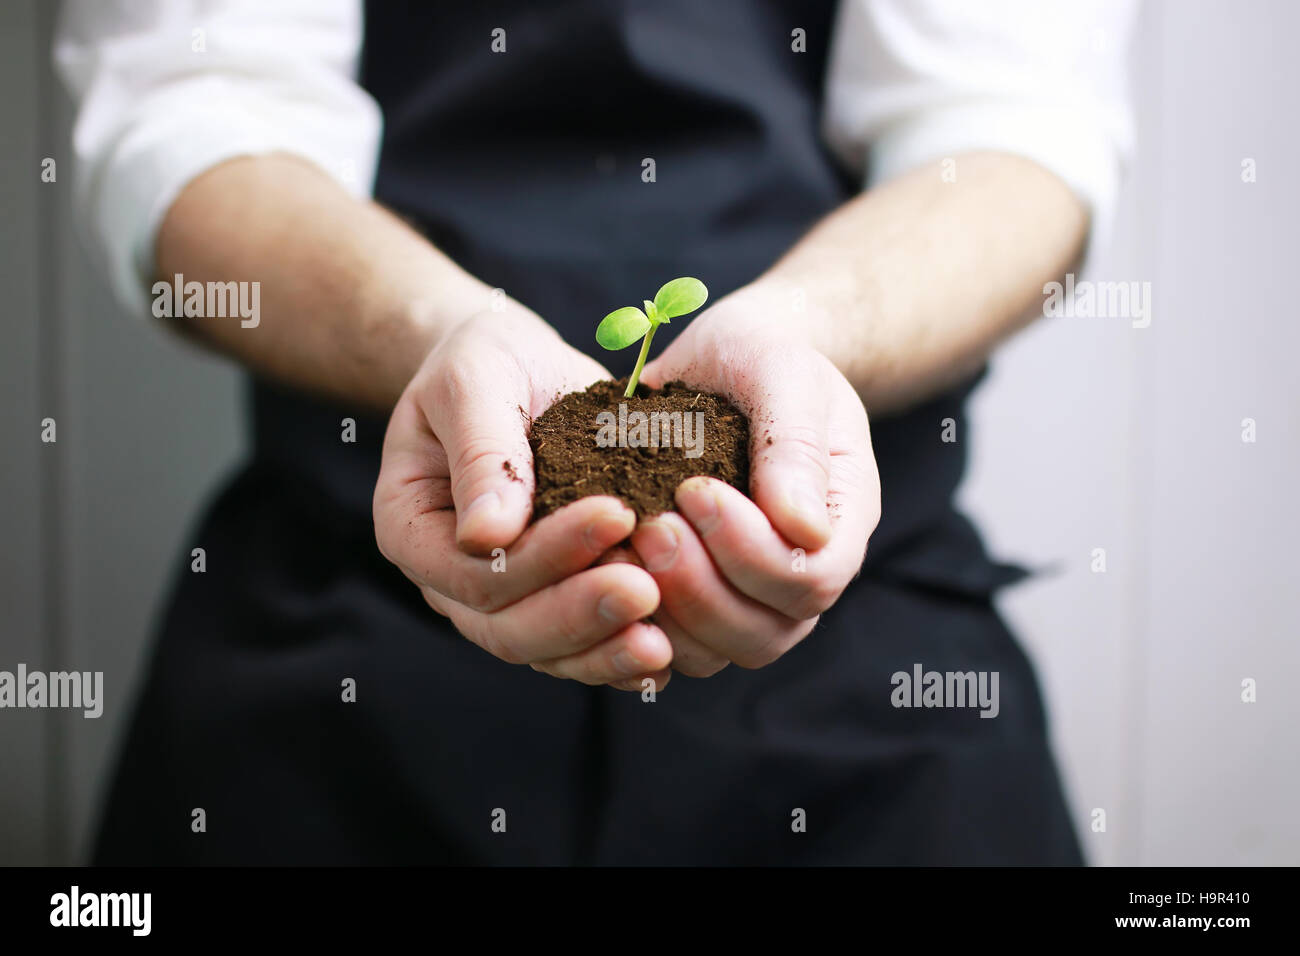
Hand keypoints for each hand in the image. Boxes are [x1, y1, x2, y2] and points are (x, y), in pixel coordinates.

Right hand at [373, 309, 672, 690]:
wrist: (519, 367)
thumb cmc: (486, 362)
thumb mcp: (474, 380)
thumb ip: (482, 452)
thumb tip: (488, 535)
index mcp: (413, 529)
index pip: (475, 570)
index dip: (544, 554)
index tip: (615, 512)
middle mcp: (450, 580)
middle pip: (509, 626)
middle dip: (580, 612)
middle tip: (647, 588)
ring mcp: (502, 599)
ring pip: (547, 650)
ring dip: (605, 649)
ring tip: (664, 640)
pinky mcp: (551, 600)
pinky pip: (580, 647)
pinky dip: (619, 653)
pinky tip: (668, 650)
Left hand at [628, 284, 879, 675]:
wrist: (725, 362)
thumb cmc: (762, 359)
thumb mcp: (785, 375)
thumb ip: (795, 445)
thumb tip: (802, 528)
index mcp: (840, 523)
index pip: (811, 579)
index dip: (751, 551)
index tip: (693, 489)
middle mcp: (801, 574)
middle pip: (765, 633)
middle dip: (701, 588)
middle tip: (650, 526)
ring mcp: (749, 596)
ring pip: (717, 652)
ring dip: (665, 610)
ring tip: (626, 542)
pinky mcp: (697, 598)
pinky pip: (670, 643)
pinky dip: (634, 619)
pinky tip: (602, 569)